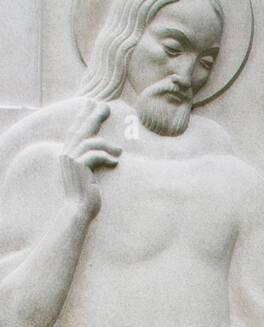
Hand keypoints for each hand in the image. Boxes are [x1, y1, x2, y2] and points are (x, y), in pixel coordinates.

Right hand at [60, 103, 121, 220]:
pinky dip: (106, 157)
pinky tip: (115, 162)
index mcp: (68, 154)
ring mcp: (71, 160)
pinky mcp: (79, 168)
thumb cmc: (86, 196)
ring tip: (120, 151)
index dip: (83, 116)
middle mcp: (67, 154)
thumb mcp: (91, 175)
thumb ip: (95, 162)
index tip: (92, 103)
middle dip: (93, 116)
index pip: (76, 130)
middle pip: (81, 129)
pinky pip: (95, 155)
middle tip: (105, 106)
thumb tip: (114, 156)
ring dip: (107, 144)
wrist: (78, 211)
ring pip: (89, 142)